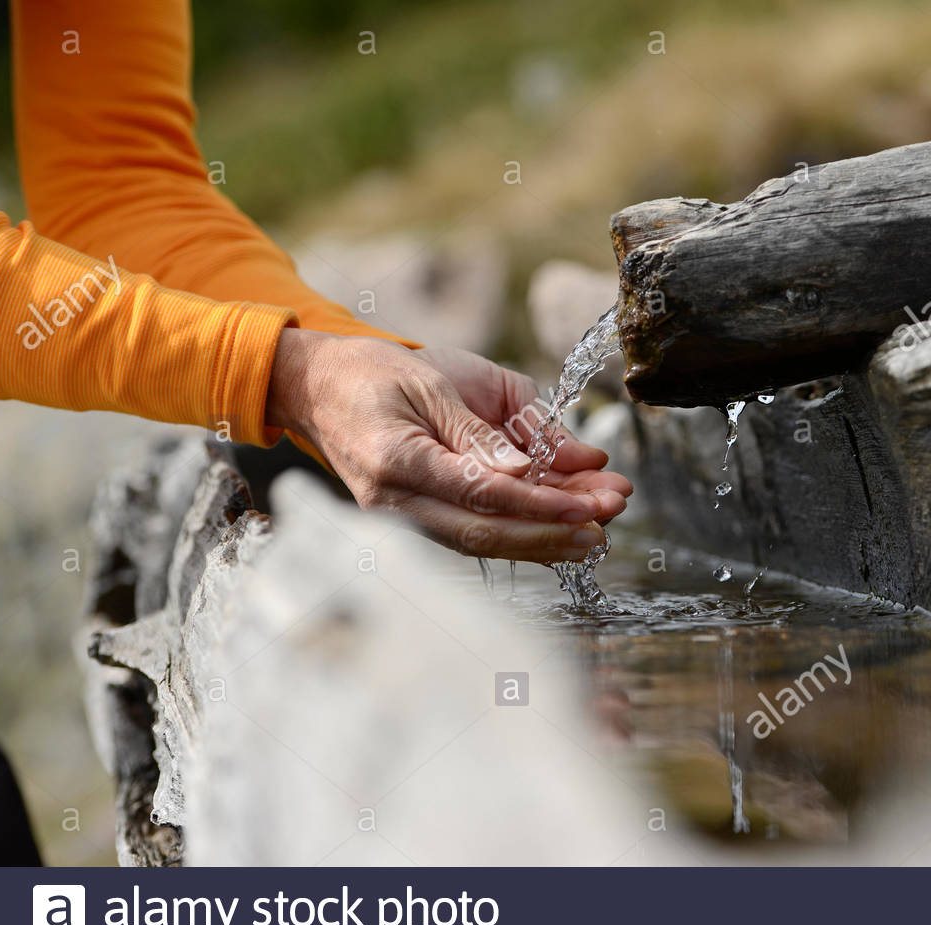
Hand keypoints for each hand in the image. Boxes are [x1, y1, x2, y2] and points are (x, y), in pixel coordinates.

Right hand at [265, 329, 631, 561]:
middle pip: (485, 533)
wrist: (322, 391)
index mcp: (397, 459)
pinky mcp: (418, 523)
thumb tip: (541, 466)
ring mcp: (404, 520)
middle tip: (608, 521)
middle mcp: (397, 503)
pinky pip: (476, 536)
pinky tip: (567, 529)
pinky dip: (524, 533)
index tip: (586, 505)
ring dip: (546, 538)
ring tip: (602, 525)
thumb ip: (486, 429)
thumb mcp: (437, 382)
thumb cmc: (381, 375)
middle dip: (553, 532)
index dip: (537, 503)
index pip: (479, 493)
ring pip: (484, 543)